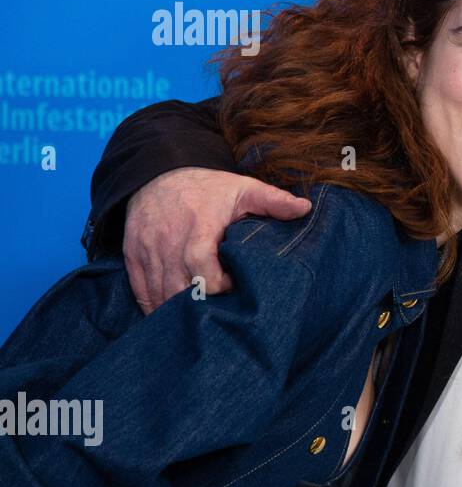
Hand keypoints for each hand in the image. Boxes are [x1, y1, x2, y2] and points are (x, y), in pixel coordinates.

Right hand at [123, 167, 312, 313]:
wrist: (158, 172)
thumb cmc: (208, 187)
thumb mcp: (243, 188)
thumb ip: (273, 200)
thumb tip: (305, 208)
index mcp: (199, 229)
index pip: (205, 273)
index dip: (221, 286)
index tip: (236, 283)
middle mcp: (168, 243)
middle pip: (180, 291)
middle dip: (200, 305)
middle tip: (219, 307)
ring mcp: (147, 251)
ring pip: (159, 296)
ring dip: (177, 311)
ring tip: (199, 314)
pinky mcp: (132, 256)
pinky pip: (140, 292)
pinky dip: (154, 306)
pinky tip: (173, 313)